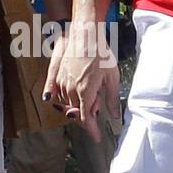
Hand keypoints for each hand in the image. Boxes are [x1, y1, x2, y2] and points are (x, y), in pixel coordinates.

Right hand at [43, 19, 118, 143]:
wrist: (84, 35)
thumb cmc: (100, 54)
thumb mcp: (112, 77)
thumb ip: (111, 99)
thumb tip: (115, 116)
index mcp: (85, 92)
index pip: (86, 120)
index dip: (92, 131)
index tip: (97, 138)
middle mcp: (71, 90)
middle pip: (78, 113)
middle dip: (89, 112)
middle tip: (98, 102)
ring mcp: (62, 83)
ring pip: (69, 104)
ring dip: (79, 104)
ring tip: (91, 89)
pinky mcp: (57, 76)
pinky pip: (60, 95)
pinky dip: (69, 97)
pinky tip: (77, 89)